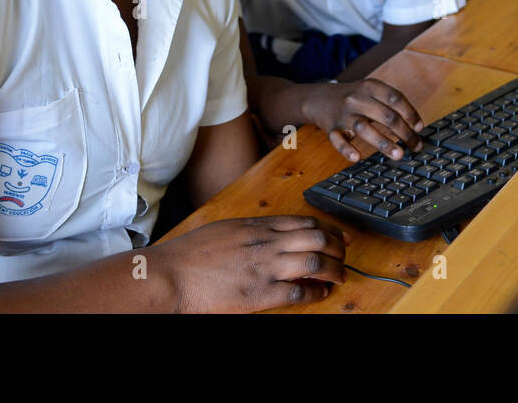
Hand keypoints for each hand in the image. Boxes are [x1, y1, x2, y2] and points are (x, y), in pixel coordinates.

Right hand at [153, 215, 347, 312]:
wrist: (172, 274)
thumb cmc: (191, 253)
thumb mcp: (225, 229)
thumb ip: (251, 231)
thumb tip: (269, 235)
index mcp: (257, 226)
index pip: (304, 222)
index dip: (327, 229)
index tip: (338, 235)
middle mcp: (267, 243)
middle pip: (317, 239)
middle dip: (338, 247)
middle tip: (345, 256)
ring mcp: (265, 268)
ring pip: (316, 263)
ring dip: (334, 270)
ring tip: (340, 276)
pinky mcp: (260, 294)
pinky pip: (299, 292)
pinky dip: (315, 294)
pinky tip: (320, 295)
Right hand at [301, 78, 423, 162]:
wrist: (319, 98)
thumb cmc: (353, 98)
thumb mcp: (370, 91)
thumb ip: (390, 103)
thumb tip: (415, 126)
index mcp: (369, 86)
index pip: (395, 98)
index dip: (410, 113)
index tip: (419, 128)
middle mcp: (356, 98)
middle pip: (385, 115)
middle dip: (404, 133)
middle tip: (416, 146)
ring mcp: (343, 114)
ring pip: (364, 128)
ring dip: (384, 143)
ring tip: (399, 154)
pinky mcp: (330, 128)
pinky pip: (337, 140)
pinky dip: (346, 149)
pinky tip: (356, 157)